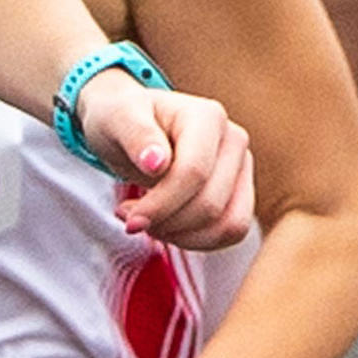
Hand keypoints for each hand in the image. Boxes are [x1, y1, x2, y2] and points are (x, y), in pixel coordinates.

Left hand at [74, 77, 252, 248]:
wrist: (131, 124)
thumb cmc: (122, 118)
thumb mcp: (116, 119)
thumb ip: (136, 135)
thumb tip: (157, 163)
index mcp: (208, 116)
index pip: (193, 173)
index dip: (160, 204)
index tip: (125, 216)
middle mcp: (233, 139)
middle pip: (210, 204)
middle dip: (165, 222)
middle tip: (129, 217)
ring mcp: (241, 167)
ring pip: (228, 224)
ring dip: (181, 236)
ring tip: (147, 222)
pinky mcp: (240, 191)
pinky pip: (230, 232)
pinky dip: (196, 241)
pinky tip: (166, 228)